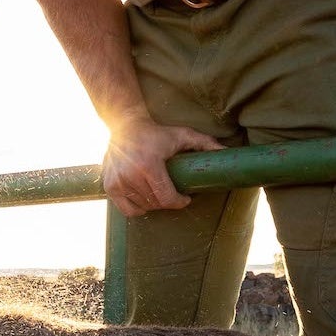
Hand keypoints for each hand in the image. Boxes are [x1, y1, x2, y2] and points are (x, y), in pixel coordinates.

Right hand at [102, 119, 225, 216]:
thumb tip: (226, 151)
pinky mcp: (109, 186)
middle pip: (156, 203)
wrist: (125, 125)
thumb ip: (205, 144)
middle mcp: (130, 175)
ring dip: (155, 204)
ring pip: (144, 208)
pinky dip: (139, 208)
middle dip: (169, 201)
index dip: (180, 202)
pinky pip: (128, 210)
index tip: (186, 198)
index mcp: (148, 165)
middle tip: (174, 192)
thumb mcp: (182, 135)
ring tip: (159, 191)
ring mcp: (118, 182)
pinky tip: (145, 198)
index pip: (167, 198)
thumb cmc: (156, 132)